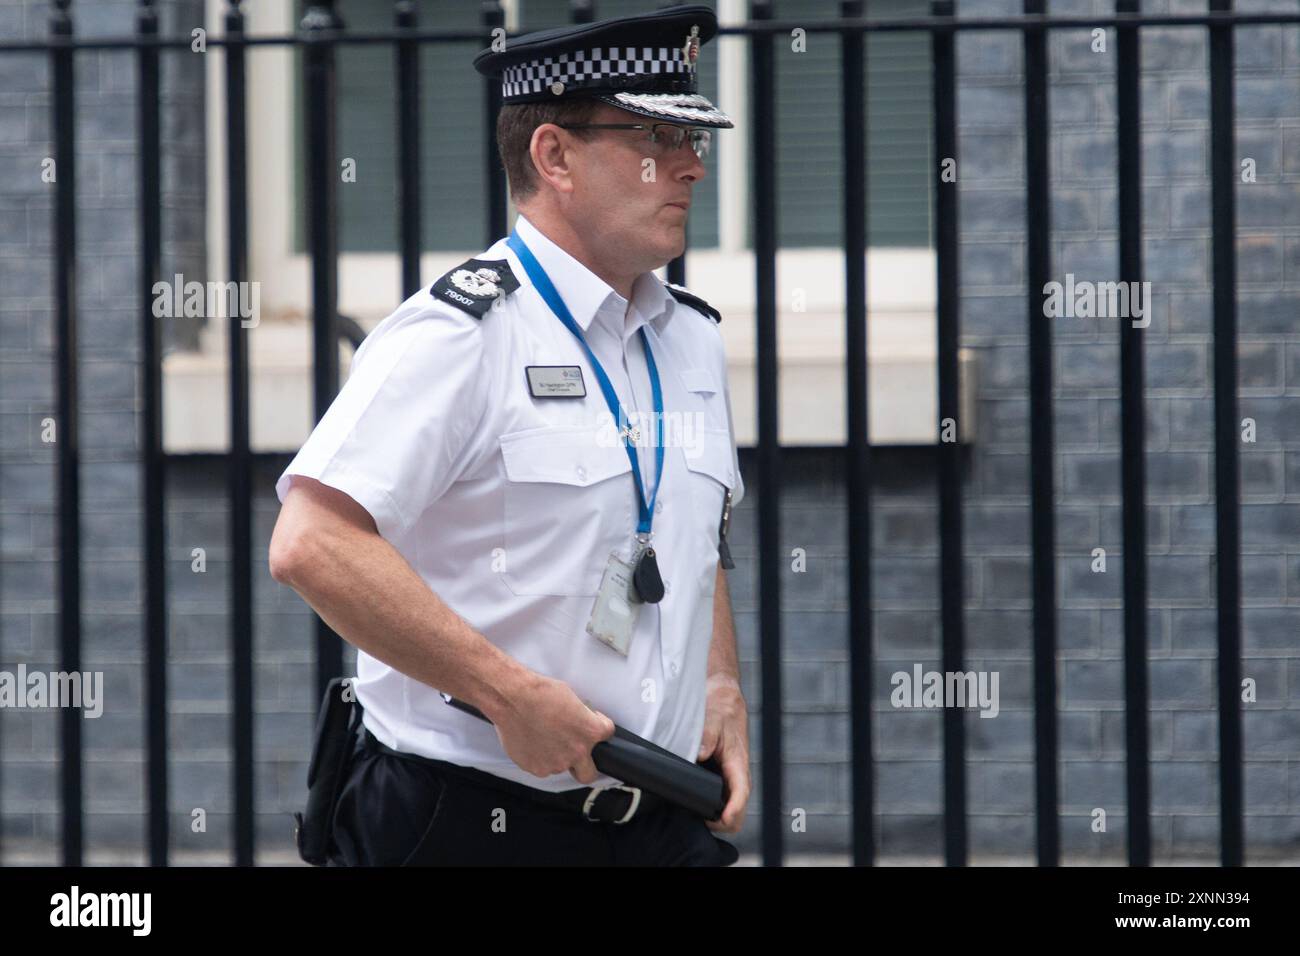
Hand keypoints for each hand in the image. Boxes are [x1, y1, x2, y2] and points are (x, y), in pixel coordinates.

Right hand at [492, 674, 614, 783]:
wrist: (513, 699)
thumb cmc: (541, 693)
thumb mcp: (572, 698)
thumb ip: (582, 718)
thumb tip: (582, 721)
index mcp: (590, 732)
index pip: (607, 734)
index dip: (599, 727)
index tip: (590, 723)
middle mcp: (576, 752)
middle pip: (589, 773)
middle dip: (585, 765)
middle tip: (575, 752)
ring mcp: (555, 764)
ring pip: (561, 767)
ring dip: (557, 756)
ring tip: (543, 736)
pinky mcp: (536, 768)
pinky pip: (542, 767)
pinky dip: (539, 757)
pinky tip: (532, 740)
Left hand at [697, 674, 748, 833]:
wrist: (724, 697)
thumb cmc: (722, 708)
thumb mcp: (713, 718)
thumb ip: (708, 736)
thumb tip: (700, 753)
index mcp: (738, 762)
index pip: (742, 794)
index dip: (733, 811)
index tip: (721, 819)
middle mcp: (736, 772)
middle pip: (737, 808)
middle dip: (722, 821)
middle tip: (699, 820)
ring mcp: (730, 774)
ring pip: (729, 804)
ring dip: (715, 814)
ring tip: (693, 813)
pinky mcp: (723, 772)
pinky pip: (721, 795)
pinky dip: (710, 804)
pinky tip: (694, 801)